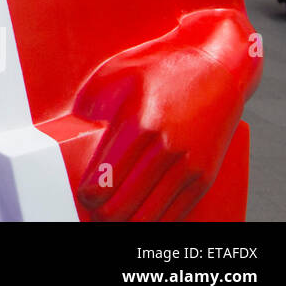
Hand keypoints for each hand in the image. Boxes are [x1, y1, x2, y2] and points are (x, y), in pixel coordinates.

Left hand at [73, 41, 249, 220]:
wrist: (215, 64)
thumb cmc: (159, 68)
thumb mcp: (113, 78)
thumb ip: (89, 112)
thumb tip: (69, 143)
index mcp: (138, 123)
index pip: (105, 179)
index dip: (89, 195)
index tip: (84, 193)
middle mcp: (166, 148)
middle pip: (125, 205)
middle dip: (103, 214)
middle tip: (94, 208)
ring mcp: (189, 165)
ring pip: (150, 216)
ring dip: (127, 221)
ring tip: (112, 214)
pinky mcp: (204, 176)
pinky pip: (175, 213)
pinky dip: (154, 220)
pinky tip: (138, 216)